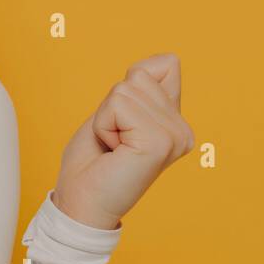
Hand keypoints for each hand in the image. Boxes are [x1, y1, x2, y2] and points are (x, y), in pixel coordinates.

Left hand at [51, 53, 194, 230]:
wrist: (81, 204)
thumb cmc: (92, 163)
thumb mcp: (114, 113)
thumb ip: (140, 88)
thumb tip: (167, 59)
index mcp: (176, 122)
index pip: (167, 63)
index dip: (131, 85)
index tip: (121, 122)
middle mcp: (182, 130)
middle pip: (139, 75)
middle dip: (112, 105)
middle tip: (112, 141)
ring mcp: (174, 136)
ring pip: (126, 89)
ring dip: (106, 117)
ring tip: (113, 147)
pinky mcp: (159, 143)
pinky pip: (119, 105)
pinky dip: (104, 124)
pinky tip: (113, 151)